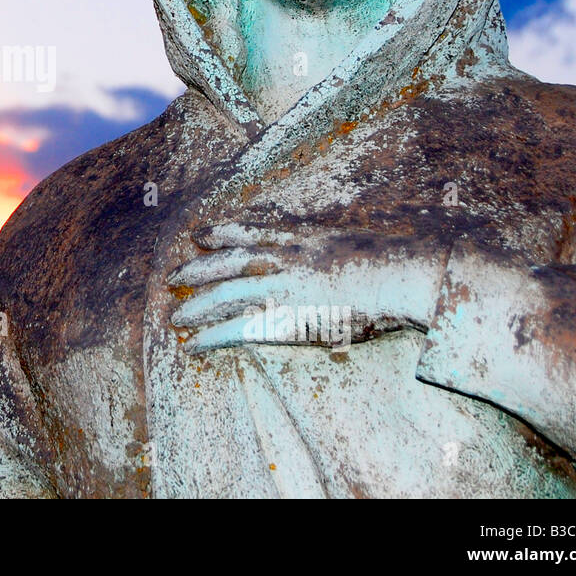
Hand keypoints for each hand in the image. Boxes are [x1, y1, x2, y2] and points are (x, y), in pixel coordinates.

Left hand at [167, 222, 446, 353]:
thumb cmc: (389, 262)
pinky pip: (239, 328)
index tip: (200, 232)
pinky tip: (194, 345)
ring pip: (227, 293)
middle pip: (229, 260)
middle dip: (198, 269)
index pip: (249, 230)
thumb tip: (321, 248)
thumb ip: (326, 245)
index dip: (221, 231)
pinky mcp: (287, 317)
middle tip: (174, 278)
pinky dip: (213, 336)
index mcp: (300, 237)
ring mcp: (283, 286)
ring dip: (198, 305)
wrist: (401, 274)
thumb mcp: (350, 241)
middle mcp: (284, 257)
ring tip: (175, 315)